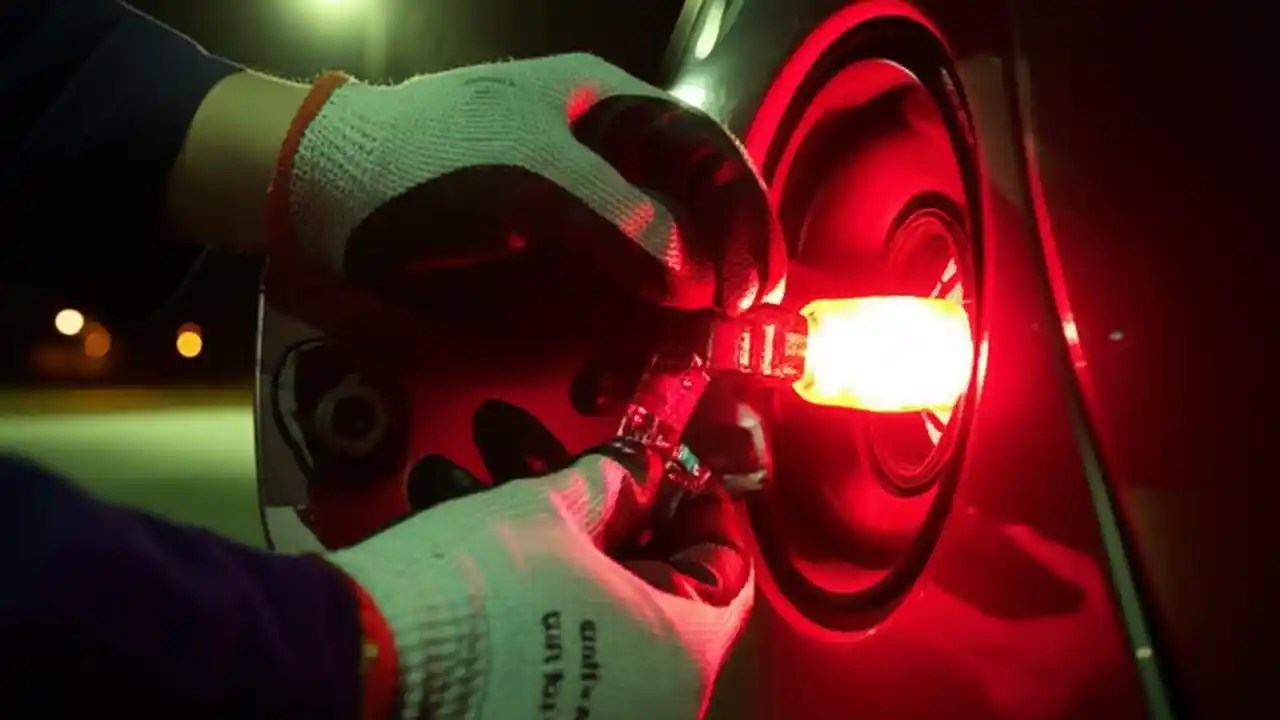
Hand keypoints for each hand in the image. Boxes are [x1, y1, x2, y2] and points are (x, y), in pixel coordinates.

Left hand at [267, 53, 783, 314]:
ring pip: (659, 267)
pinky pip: (610, 304)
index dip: (742, 215)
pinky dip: (628, 338)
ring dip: (679, 316)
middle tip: (734, 332)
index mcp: (612, 111)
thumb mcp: (529, 178)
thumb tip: (698, 283)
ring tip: (691, 361)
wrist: (324, 197)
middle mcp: (609, 165)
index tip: (749, 283)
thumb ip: (620, 222)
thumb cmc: (428, 161)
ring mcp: (580, 220)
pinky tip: (629, 368)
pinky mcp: (552, 272)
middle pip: (696, 214)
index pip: (708, 153)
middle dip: (722, 271)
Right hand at [327, 441, 752, 719]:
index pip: (725, 572)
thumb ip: (619, 483)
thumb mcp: (553, 510)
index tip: (674, 475)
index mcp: (683, 652)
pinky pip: (574, 668)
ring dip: (582, 571)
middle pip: (667, 605)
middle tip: (604, 489)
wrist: (368, 663)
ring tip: (538, 515)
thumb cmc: (479, 582)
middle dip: (633, 538)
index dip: (702, 511)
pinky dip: (557, 619)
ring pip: (613, 633)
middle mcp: (658, 706)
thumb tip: (648, 469)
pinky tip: (518, 573)